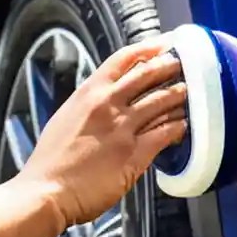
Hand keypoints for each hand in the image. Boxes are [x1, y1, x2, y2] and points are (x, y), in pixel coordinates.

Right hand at [15, 39, 187, 227]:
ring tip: (190, 92)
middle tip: (187, 62)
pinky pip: (166, 132)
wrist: (46, 192)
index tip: (164, 43)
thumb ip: (88, 107)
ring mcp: (124, 128)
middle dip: (171, 65)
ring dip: (180, 95)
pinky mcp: (135, 154)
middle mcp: (108, 104)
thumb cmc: (51, 162)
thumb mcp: (65, 119)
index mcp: (89, 93)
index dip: (148, 48)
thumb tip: (106, 102)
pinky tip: (184, 125)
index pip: (124, 59)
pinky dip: (178, 126)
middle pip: (149, 74)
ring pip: (162, 101)